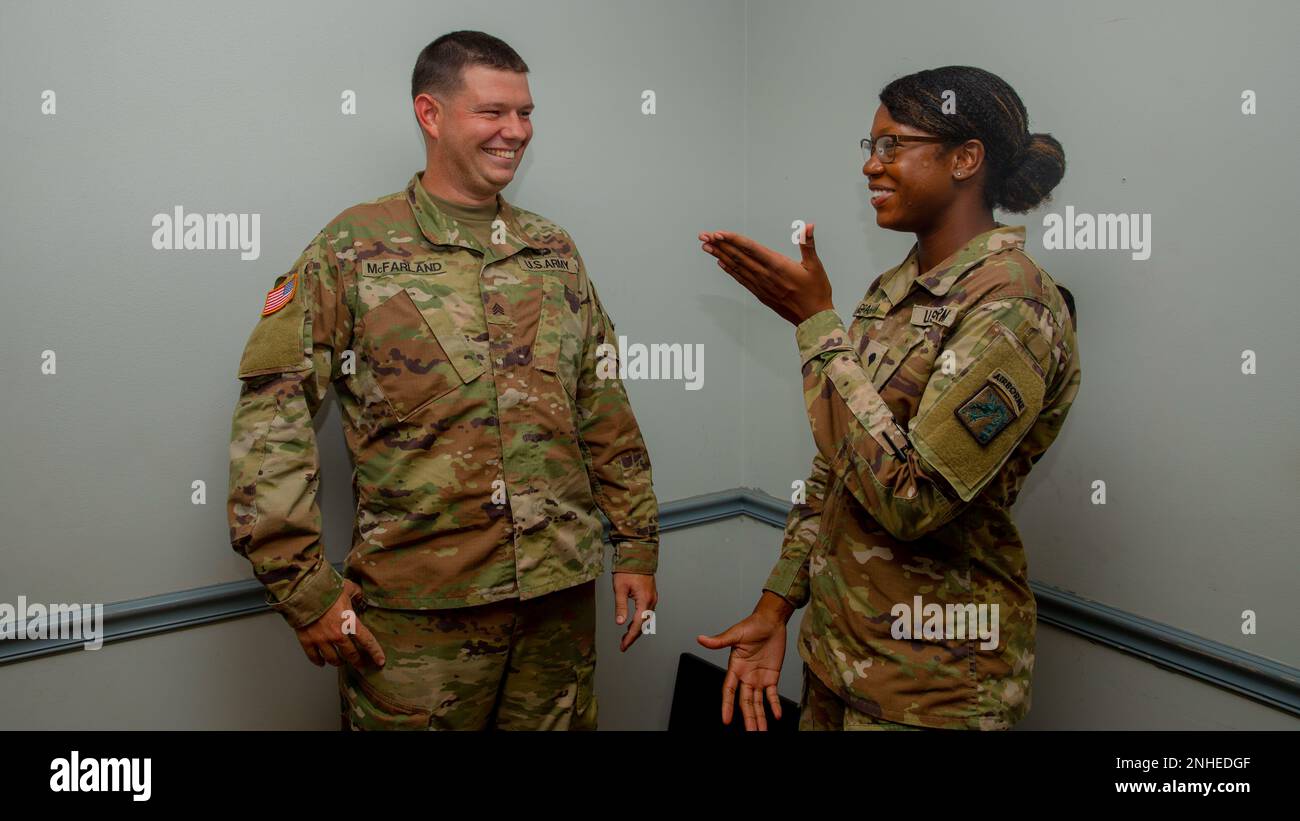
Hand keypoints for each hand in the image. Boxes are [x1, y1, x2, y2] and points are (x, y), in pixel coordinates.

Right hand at [294, 579, 385, 668]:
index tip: (380, 661)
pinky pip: (314, 657)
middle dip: (357, 661)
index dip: (375, 653)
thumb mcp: (348, 587)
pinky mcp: (307, 640)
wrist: (303, 591)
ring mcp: (321, 639)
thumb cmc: (326, 588)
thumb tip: (361, 597)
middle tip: (360, 665)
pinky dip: (318, 661)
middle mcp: (337, 634)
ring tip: (340, 662)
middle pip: (350, 654)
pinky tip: (322, 662)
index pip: (367, 641)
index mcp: (350, 622)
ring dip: (338, 662)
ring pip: (332, 658)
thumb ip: (357, 593)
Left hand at [613, 572, 657, 651]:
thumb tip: (620, 623)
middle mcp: (651, 601)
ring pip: (646, 619)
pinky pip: (647, 612)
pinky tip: (632, 622)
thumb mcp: (620, 588)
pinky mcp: (651, 595)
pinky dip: (640, 620)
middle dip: (633, 636)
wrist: (638, 555)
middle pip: (644, 624)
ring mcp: (653, 598)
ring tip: (625, 636)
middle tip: (623, 644)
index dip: (630, 637)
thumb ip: (620, 606)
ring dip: (636, 628)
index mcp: (644, 600)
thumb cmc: (628, 570)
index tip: (623, 646)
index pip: (638, 624)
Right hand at [696, 592, 793, 730]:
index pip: (729, 691)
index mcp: (735, 668)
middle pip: (745, 702)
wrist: (771, 621)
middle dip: (748, 718)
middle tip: (751, 733)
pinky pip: (772, 695)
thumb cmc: (752, 625)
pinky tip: (776, 716)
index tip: (726, 720)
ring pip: (757, 702)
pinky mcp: (771, 676)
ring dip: (759, 717)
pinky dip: (774, 705)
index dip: (727, 705)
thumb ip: (719, 640)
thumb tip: (701, 639)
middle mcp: (745, 676)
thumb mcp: (735, 633)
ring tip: (761, 731)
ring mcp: (758, 678)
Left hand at [699, 223, 833, 325]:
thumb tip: (807, 226)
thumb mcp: (815, 266)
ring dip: (720, 255)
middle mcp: (765, 275)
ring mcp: (761, 286)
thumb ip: (808, 244)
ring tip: (706, 246)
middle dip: (720, 245)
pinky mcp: (760, 294)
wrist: (813, 319)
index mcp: (777, 265)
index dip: (733, 240)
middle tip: (704, 236)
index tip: (719, 233)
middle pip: (738, 256)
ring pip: (737, 267)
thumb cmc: (816, 291)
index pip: (750, 248)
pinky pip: (741, 280)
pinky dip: (729, 270)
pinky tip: (720, 263)